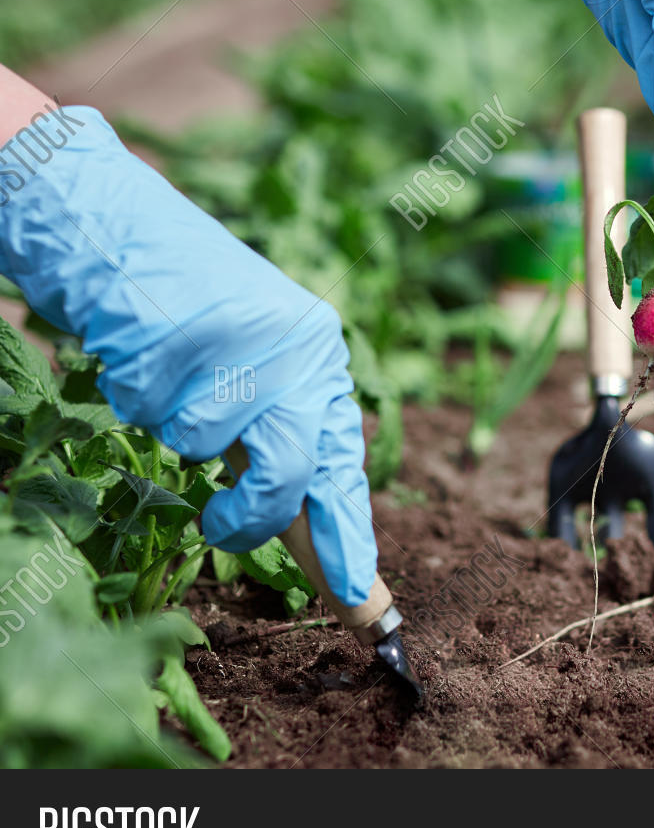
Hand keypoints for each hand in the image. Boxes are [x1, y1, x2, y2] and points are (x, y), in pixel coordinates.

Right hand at [0, 105, 375, 605]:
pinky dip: (136, 393)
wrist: (116, 224)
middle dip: (251, 514)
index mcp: (321, 360)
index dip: (347, 537)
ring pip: (206, 441)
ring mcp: (243, 335)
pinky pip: (152, 408)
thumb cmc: (186, 311)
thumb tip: (310, 531)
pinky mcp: (183, 327)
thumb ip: (283, 438)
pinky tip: (141, 349)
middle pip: (290, 469)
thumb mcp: (255, 370)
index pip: (341, 464)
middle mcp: (298, 346)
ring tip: (169, 379)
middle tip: (221, 528)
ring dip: (174, 428)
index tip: (362, 603)